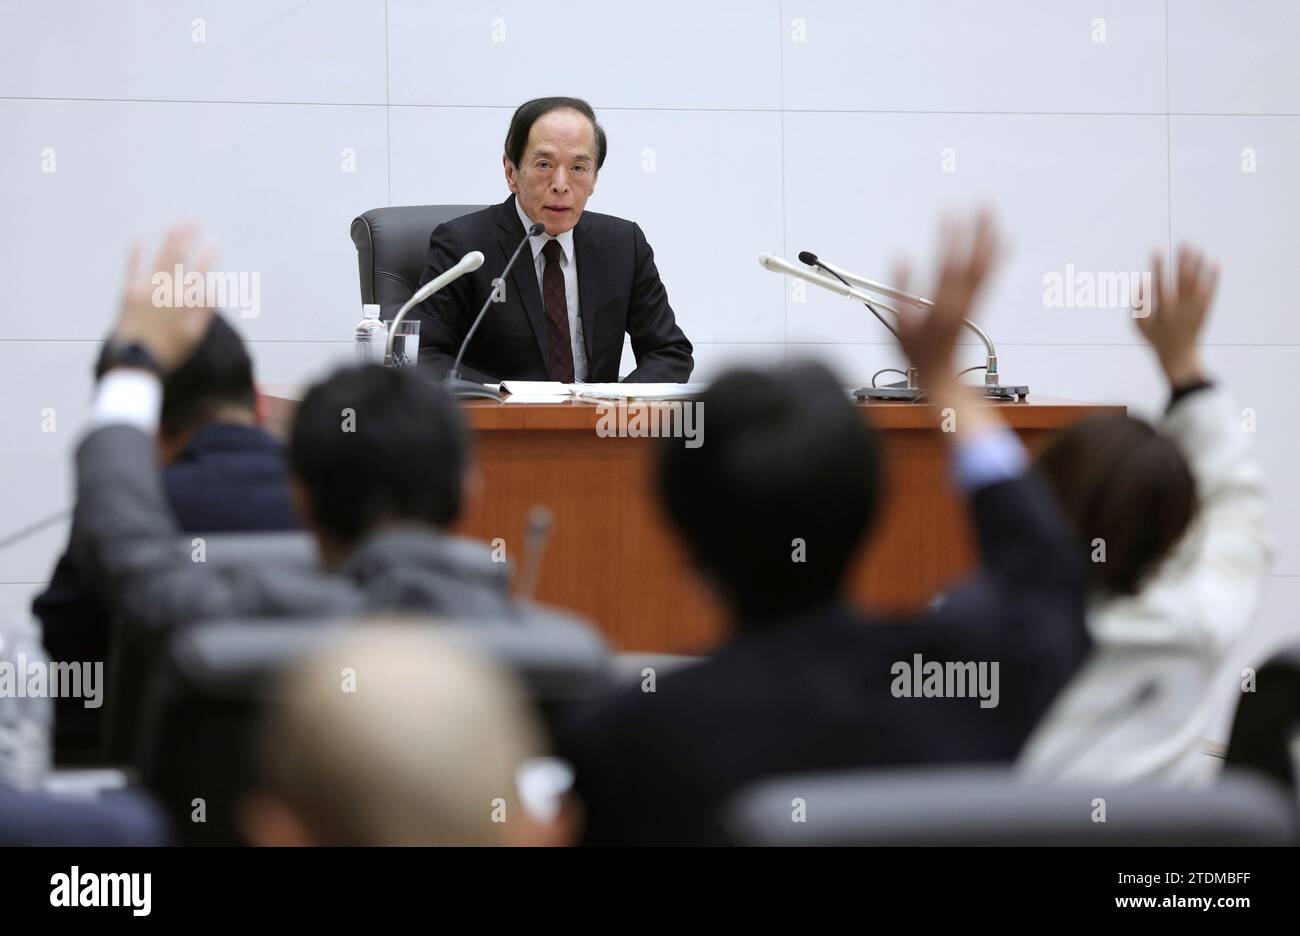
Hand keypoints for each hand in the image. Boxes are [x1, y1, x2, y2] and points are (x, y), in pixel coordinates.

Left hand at [111, 225, 218, 372]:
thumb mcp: (194, 335)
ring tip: (176, 227)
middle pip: (178, 256)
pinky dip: (135, 253)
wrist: (137, 360)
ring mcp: (146, 287)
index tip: (214, 245)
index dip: (208, 256)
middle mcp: (166, 288)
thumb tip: (213, 289)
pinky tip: (139, 240)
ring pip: (159, 257)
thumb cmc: (170, 350)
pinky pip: (132, 267)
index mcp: (184, 299)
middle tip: (194, 224)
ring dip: (168, 240)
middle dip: (187, 237)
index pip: (200, 271)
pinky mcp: (128, 291)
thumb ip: (204, 310)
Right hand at [892, 211, 1000, 389]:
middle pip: (973, 260)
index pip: (947, 265)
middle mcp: (962, 300)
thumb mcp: (899, 326)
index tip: (950, 214)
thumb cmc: (918, 353)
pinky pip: (991, 275)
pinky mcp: (978, 302)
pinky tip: (1004, 239)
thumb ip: (900, 290)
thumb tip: (901, 258)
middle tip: (983, 203)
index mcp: (943, 305)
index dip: (950, 238)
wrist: (942, 375)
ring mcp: (973, 301)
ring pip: (985, 265)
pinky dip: (998, 256)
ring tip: (992, 213)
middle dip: (978, 231)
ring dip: (989, 238)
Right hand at [1136, 247, 1216, 386]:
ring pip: (1197, 283)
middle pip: (1182, 279)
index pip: (1159, 283)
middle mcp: (1179, 308)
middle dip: (1182, 260)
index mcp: (1162, 310)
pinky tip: (1215, 264)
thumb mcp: (1139, 325)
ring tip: (1199, 249)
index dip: (1157, 266)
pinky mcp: (1205, 311)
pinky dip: (1213, 278)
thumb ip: (1138, 303)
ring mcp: (1194, 309)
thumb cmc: (1156, 339)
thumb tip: (1142, 280)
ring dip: (1198, 265)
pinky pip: (1210, 291)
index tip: (1156, 250)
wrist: (1179, 356)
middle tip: (1183, 243)